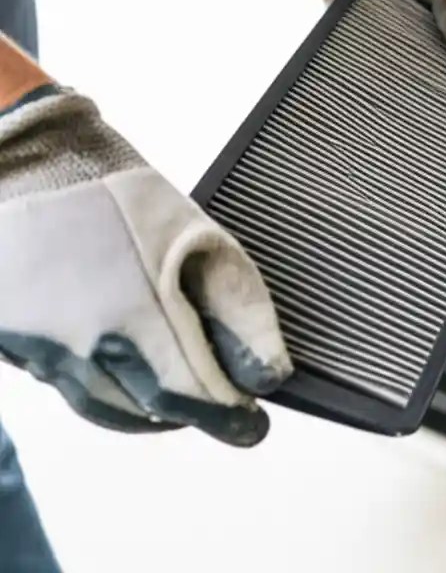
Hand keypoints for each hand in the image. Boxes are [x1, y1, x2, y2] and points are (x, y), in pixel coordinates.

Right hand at [0, 87, 291, 446]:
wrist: (29, 173)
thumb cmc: (121, 202)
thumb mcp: (200, 240)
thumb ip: (241, 311)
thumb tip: (269, 375)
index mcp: (134, 317)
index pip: (193, 394)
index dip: (230, 416)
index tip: (255, 424)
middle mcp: (83, 346)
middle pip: (154, 408)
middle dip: (201, 415)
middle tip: (235, 419)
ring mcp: (43, 352)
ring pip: (109, 409)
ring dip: (157, 412)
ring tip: (191, 401)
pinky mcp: (18, 348)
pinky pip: (70, 388)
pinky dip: (110, 393)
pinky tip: (137, 379)